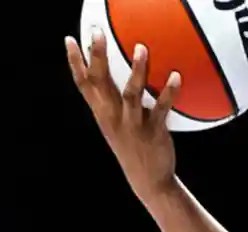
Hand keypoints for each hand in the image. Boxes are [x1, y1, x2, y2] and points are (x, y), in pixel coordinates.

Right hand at [65, 30, 181, 197]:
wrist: (148, 181)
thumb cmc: (133, 146)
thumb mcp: (116, 124)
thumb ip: (114, 101)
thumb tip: (118, 73)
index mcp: (103, 114)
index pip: (84, 85)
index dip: (76, 62)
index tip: (70, 40)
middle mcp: (113, 118)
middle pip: (101, 83)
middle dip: (98, 57)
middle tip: (97, 33)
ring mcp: (132, 125)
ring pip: (131, 94)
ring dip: (137, 70)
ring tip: (141, 48)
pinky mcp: (153, 132)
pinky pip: (161, 109)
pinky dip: (169, 91)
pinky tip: (176, 75)